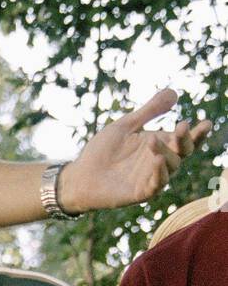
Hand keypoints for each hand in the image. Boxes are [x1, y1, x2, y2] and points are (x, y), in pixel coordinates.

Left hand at [59, 89, 210, 213]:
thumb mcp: (126, 125)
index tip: (206, 123)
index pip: (184, 139)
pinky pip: (156, 184)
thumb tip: (174, 92)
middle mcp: (159, 162)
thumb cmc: (102, 150)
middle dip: (185, 140)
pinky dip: (159, 173)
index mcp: (159, 145)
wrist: (80, 175)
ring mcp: (151, 178)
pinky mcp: (140, 193)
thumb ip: (149, 111)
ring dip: (165, 152)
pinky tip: (157, 161)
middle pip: (182, 152)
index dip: (197, 133)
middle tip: (182, 127)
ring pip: (170, 167)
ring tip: (152, 140)